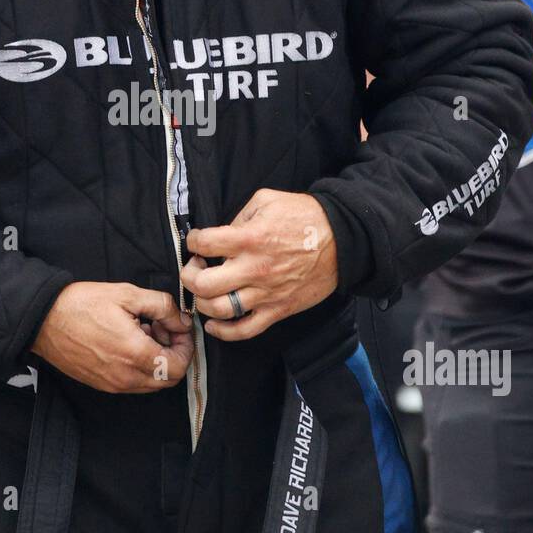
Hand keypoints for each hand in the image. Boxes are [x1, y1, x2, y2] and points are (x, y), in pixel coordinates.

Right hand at [30, 281, 193, 392]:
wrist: (43, 319)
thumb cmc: (82, 304)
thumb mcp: (127, 294)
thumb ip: (163, 307)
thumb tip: (182, 321)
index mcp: (135, 354)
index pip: (179, 366)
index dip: (185, 347)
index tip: (178, 328)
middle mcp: (126, 376)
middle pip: (168, 379)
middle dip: (173, 354)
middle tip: (163, 329)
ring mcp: (112, 384)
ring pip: (151, 384)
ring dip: (157, 362)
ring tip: (144, 334)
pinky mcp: (101, 384)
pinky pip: (133, 384)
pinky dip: (140, 367)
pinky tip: (128, 344)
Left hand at [180, 190, 337, 340]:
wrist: (343, 240)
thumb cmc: (305, 217)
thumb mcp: (268, 200)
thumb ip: (240, 215)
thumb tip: (222, 232)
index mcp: (250, 238)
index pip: (204, 244)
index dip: (193, 241)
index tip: (197, 241)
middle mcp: (254, 268)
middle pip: (203, 284)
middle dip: (189, 276)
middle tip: (195, 268)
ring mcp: (265, 293)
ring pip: (219, 309)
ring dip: (202, 303)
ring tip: (204, 291)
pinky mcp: (278, 310)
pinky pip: (245, 330)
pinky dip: (224, 332)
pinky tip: (214, 323)